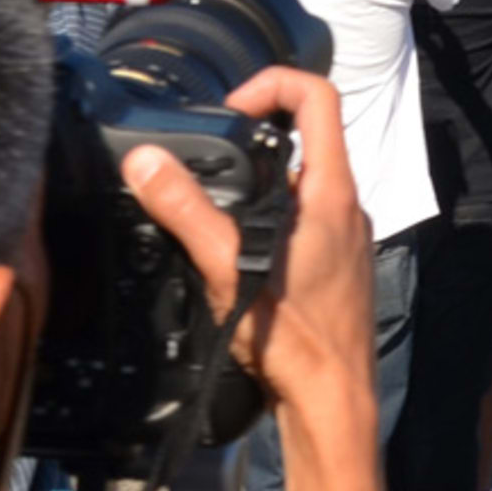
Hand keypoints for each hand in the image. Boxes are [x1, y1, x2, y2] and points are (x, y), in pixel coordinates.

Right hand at [117, 66, 369, 421]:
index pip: (317, 96)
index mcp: (331, 190)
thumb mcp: (228, 267)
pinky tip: (237, 258)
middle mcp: (346, 206)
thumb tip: (145, 161)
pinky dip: (270, 223)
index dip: (272, 84)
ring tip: (213, 214)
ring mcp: (346, 238)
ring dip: (259, 189)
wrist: (333, 406)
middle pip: (306, 140)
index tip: (230, 110)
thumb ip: (185, 211)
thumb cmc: (295, 339)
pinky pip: (304, 224)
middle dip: (253, 143)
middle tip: (208, 162)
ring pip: (301, 187)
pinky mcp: (337, 268)